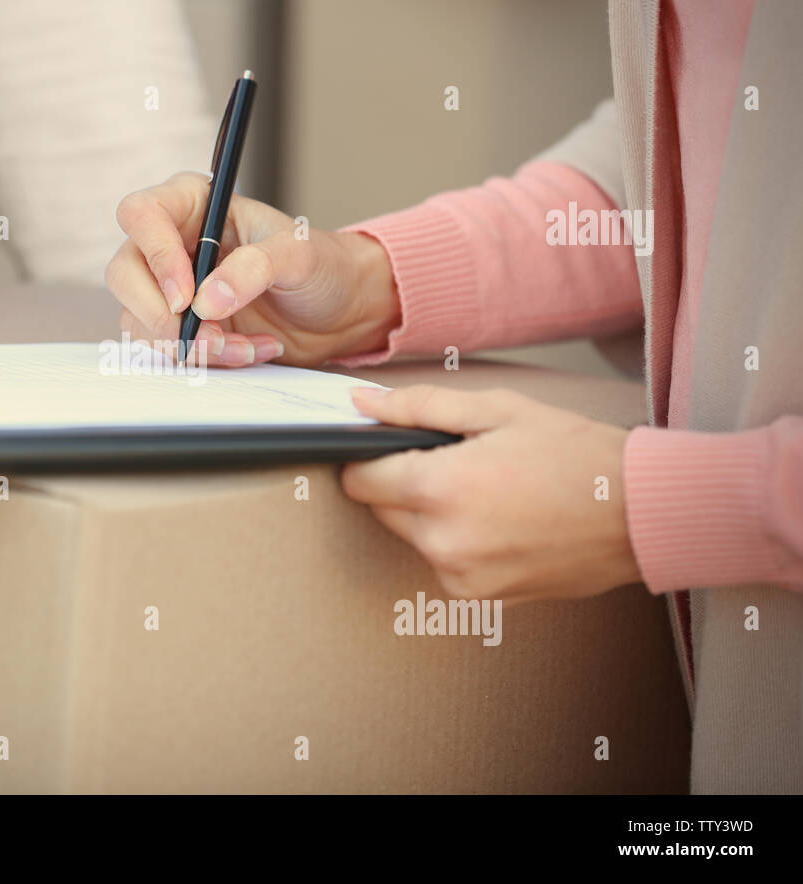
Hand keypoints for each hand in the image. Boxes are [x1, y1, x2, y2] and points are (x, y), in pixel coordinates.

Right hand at [106, 171, 400, 366]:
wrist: (338, 311)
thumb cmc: (320, 265)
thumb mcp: (299, 255)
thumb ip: (255, 268)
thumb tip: (208, 301)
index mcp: (193, 204)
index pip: (141, 215)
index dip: (155, 256)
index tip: (186, 297)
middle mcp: (171, 243)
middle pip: (124, 274)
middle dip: (162, 315)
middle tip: (210, 336)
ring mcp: (169, 289)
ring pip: (140, 320)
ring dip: (191, 345)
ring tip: (247, 347)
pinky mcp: (180, 327)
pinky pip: (166, 349)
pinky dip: (205, 360)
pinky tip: (251, 351)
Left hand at [342, 386, 641, 605]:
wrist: (644, 515)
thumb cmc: (578, 455)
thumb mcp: (498, 411)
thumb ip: (419, 407)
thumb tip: (362, 406)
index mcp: (440, 488)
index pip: (359, 480)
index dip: (367, 458)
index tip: (388, 447)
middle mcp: (442, 540)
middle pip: (382, 509)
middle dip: (404, 484)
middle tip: (460, 462)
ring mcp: (461, 575)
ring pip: (413, 536)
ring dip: (432, 514)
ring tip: (491, 491)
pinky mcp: (481, 597)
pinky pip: (445, 561)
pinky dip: (460, 541)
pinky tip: (504, 521)